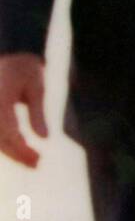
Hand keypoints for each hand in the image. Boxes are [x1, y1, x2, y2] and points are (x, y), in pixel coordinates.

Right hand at [0, 53, 47, 167]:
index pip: (7, 128)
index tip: (37, 157)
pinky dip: (7, 144)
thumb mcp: (37, 85)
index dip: (20, 146)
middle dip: (16, 154)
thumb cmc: (25, 68)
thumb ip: (38, 111)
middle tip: (37, 165)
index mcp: (0, 95)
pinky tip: (23, 152)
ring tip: (33, 163)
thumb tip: (44, 138)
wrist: (9, 54)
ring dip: (12, 152)